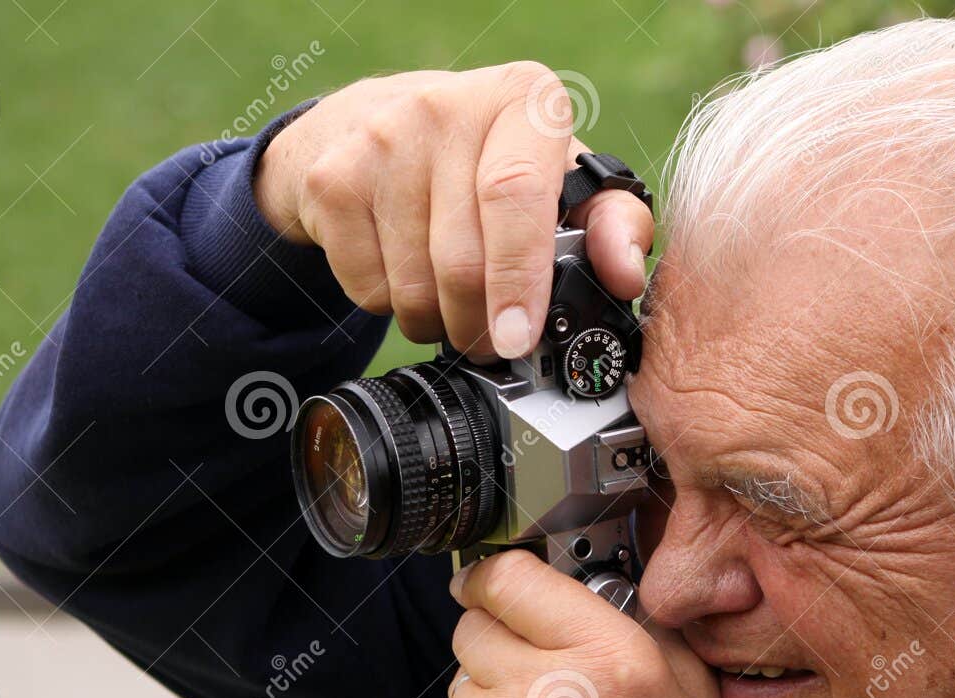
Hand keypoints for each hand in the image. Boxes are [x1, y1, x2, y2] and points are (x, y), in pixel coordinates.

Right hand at [253, 65, 651, 356]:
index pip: (516, 195)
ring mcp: (378, 140)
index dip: (520, 279)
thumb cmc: (487, 161)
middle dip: (483, 326)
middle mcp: (446, 106)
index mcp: (522, 99)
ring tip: (454, 305)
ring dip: (440, 324)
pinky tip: (406, 274)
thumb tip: (624, 273)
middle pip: (464, 260)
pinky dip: (393, 308)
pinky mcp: (330, 181)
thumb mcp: (561, 177)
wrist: (370, 124)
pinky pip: (370, 289)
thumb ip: (612, 222)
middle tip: (496, 342)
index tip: (520, 338)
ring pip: (415, 286)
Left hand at [436, 550, 752, 697]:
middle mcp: (546, 692)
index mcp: (610, 658)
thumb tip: (581, 576)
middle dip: (504, 636)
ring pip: (463, 676)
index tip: (500, 582)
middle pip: (475, 622)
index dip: (502, 576)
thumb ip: (635, 621)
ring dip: (494, 690)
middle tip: (543, 671)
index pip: (511, 576)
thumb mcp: (690, 692)